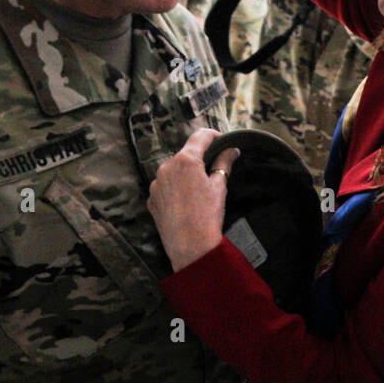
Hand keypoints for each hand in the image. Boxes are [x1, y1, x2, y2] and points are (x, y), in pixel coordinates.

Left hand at [148, 128, 238, 270]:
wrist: (190, 246)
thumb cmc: (207, 215)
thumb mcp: (219, 186)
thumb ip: (224, 163)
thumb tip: (232, 150)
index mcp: (185, 160)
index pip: (200, 136)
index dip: (213, 136)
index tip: (222, 141)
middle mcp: (166, 167)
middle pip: (186, 154)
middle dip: (199, 159)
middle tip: (214, 170)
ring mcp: (156, 183)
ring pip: (174, 171)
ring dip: (186, 174)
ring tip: (199, 192)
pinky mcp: (152, 198)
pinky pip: (165, 187)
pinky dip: (176, 189)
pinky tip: (187, 203)